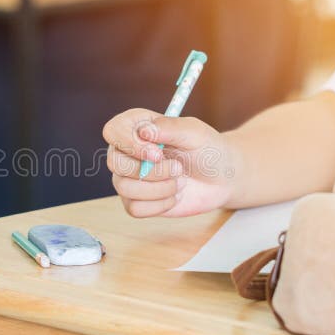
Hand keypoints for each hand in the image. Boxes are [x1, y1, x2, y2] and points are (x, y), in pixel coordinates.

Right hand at [102, 108, 235, 217]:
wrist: (221, 179)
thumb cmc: (208, 150)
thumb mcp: (195, 133)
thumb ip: (170, 127)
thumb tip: (143, 131)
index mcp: (136, 126)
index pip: (113, 131)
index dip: (130, 144)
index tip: (157, 153)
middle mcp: (127, 151)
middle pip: (115, 163)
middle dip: (151, 171)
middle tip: (178, 169)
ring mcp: (130, 177)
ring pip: (125, 188)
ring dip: (159, 188)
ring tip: (180, 182)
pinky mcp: (136, 200)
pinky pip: (135, 208)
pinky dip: (160, 205)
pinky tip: (174, 196)